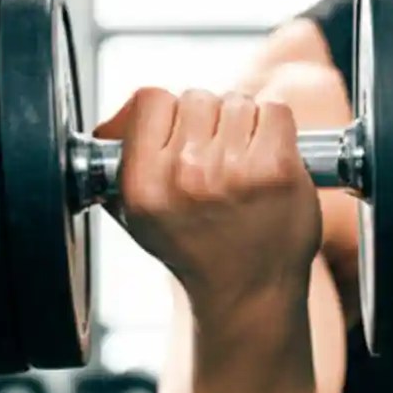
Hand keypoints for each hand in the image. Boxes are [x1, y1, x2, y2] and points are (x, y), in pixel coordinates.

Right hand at [94, 88, 320, 309]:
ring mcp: (234, 171)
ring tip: (243, 162)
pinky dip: (274, 127)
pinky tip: (268, 159)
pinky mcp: (278, 169)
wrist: (249, 294)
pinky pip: (274, 110)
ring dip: (243, 124)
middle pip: (197, 97)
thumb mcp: (137, 217)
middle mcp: (186, 175)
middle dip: (209, 120)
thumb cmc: (197, 251)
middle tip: (217, 156)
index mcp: (144, 185)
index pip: (149, 100)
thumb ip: (120, 166)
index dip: (167, 112)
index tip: (177, 133)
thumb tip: (115, 122)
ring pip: (237, 102)